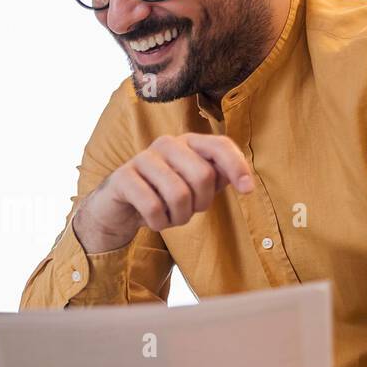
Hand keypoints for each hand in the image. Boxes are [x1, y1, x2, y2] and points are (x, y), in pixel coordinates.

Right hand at [72, 133, 254, 253]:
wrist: (118, 208)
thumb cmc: (162, 196)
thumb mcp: (194, 187)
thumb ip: (219, 177)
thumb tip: (245, 180)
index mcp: (188, 143)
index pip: (220, 145)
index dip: (237, 166)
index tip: (247, 191)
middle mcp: (166, 144)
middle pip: (203, 175)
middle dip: (200, 203)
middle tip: (188, 211)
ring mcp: (142, 158)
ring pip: (179, 194)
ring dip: (178, 217)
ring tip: (169, 217)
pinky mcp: (122, 177)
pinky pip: (152, 207)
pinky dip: (158, 223)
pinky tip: (152, 220)